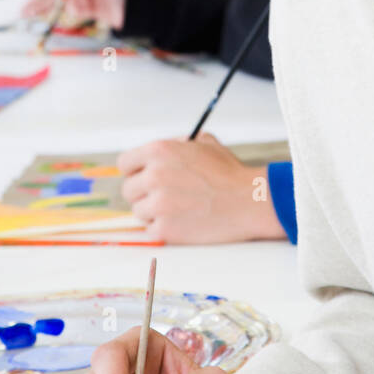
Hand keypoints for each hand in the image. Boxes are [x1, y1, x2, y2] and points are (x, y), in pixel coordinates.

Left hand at [117, 133, 286, 243]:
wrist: (249, 200)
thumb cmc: (229, 172)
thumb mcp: (204, 143)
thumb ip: (176, 144)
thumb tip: (155, 154)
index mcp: (159, 151)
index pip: (125, 163)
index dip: (135, 171)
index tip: (144, 178)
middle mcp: (153, 175)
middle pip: (129, 190)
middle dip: (145, 194)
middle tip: (165, 197)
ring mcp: (158, 204)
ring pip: (139, 211)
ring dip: (154, 213)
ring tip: (179, 209)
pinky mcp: (164, 229)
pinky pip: (151, 230)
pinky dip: (164, 229)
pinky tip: (184, 222)